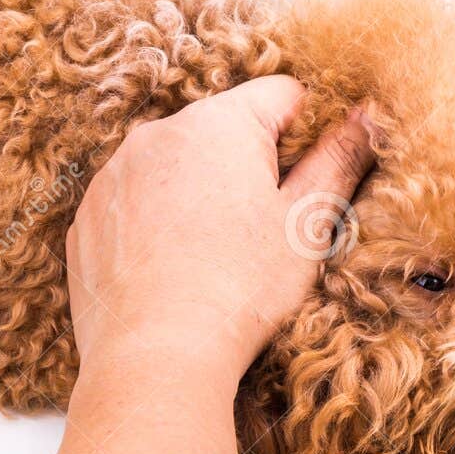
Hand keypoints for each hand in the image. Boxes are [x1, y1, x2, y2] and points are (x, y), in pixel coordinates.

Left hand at [64, 76, 374, 391]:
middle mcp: (158, 132)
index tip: (305, 184)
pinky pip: (136, 198)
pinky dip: (158, 220)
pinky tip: (174, 267)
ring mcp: (114, 173)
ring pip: (178, 162)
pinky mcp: (87, 215)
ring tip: (216, 253)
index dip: (307, 135)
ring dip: (202, 190)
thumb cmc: (240, 289)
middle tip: (264, 227)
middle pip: (226, 127)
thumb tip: (366, 117)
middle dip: (251, 163)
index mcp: (219, 122)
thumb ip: (339, 159)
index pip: (283, 95)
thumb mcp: (305, 223)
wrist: (154, 358)